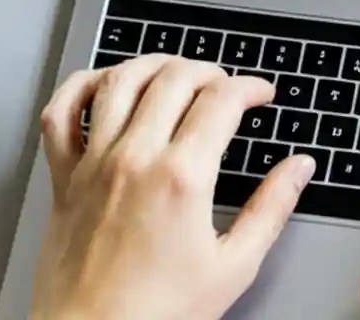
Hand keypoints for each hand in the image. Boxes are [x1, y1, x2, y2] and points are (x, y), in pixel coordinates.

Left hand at [30, 55, 315, 319]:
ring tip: (176, 71)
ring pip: (120, 80)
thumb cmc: (156, 314)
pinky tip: (105, 84)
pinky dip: (81, 86)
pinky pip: (61, 113)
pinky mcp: (64, 178)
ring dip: (155, 64)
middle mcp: (135, 160)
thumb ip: (272, 208)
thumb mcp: (234, 265)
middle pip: (175, 78)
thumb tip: (298, 169)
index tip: (261, 94)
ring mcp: (94, 164)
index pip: (222, 99)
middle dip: (210, 70)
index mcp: (182, 178)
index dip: (250, 87)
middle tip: (227, 85)